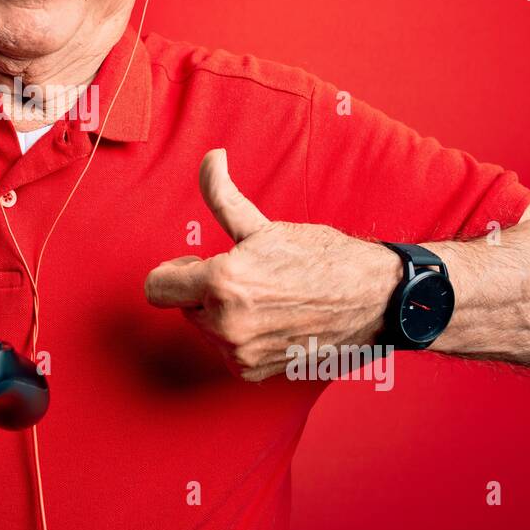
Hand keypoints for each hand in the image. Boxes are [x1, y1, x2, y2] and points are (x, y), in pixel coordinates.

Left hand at [144, 149, 396, 381]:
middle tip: (245, 275)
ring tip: (263, 296)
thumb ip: (222, 195)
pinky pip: (225, 350)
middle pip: (182, 306)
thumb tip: (210, 158)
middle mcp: (225, 325)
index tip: (197, 262)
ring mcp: (239, 353)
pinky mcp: (252, 372)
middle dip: (202, 289)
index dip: (174, 271)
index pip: (156, 288)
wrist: (373, 300)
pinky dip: (239, 335)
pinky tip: (270, 318)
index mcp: (221, 284)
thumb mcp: (264, 226)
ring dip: (220, 312)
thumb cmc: (323, 259)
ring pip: (204, 328)